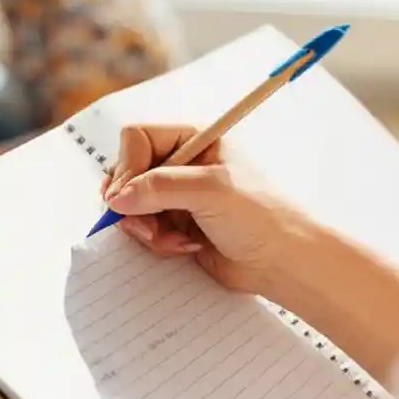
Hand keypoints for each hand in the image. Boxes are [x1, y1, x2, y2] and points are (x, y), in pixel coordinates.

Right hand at [103, 124, 312, 295]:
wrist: (282, 261)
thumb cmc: (260, 216)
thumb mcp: (210, 191)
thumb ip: (160, 188)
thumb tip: (117, 198)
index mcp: (193, 138)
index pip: (137, 137)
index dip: (128, 166)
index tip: (130, 195)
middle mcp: (181, 162)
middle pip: (127, 172)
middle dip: (133, 203)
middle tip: (146, 225)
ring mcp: (176, 194)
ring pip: (131, 204)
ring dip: (146, 227)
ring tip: (173, 239)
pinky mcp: (175, 223)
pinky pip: (144, 229)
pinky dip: (158, 242)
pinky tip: (187, 247)